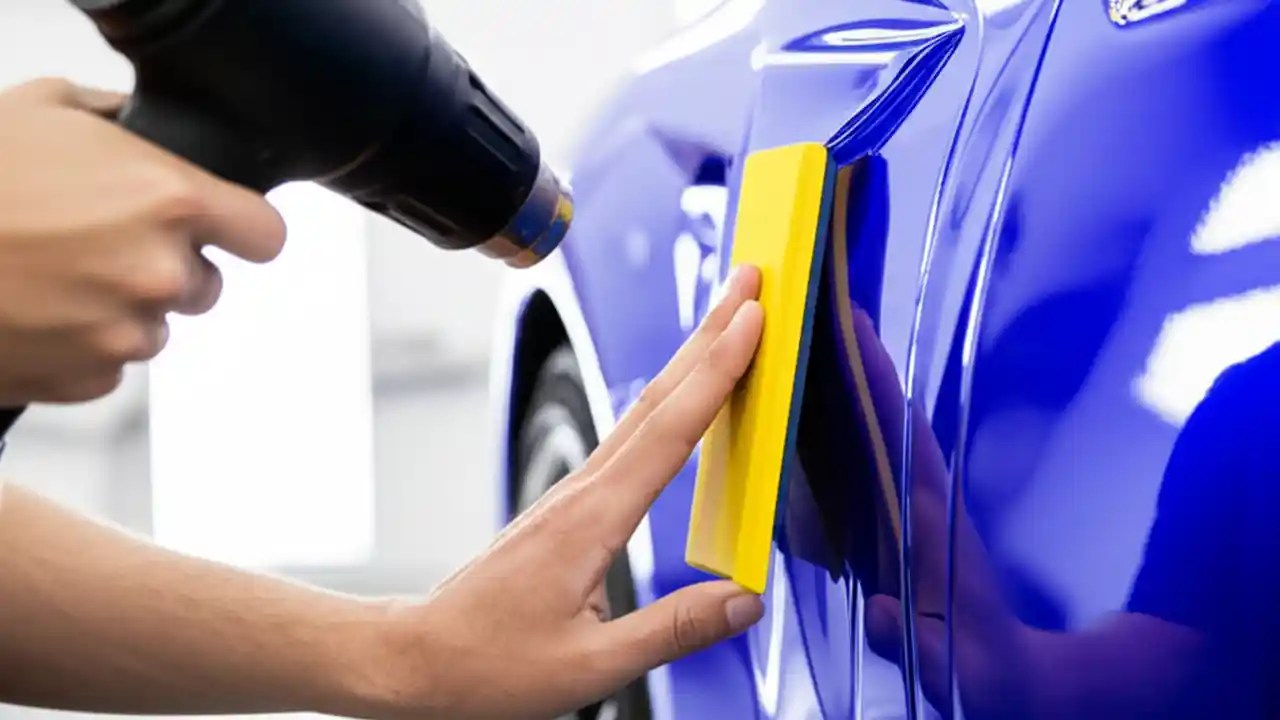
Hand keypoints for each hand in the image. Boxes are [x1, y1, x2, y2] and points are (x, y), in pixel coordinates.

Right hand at [0, 78, 285, 404]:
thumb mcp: (43, 111)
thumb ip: (116, 120)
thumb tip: (140, 124)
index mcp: (170, 200)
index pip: (266, 234)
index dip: (242, 230)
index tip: (225, 230)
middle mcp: (161, 273)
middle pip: (206, 285)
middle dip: (168, 268)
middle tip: (103, 246)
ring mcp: (127, 333)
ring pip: (154, 327)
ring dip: (119, 308)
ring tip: (54, 277)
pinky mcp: (91, 379)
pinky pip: (110, 365)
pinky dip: (82, 346)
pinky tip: (37, 312)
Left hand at [361, 267, 766, 719]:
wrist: (421, 656)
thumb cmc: (490, 663)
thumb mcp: (591, 665)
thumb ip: (673, 629)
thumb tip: (744, 600)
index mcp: (592, 519)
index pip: (671, 430)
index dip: (718, 371)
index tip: (752, 321)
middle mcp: (583, 492)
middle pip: (659, 397)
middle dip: (708, 335)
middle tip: (749, 284)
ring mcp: (573, 493)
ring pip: (643, 410)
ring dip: (689, 360)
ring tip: (727, 323)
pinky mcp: (569, 505)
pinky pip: (630, 437)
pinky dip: (666, 402)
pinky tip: (678, 399)